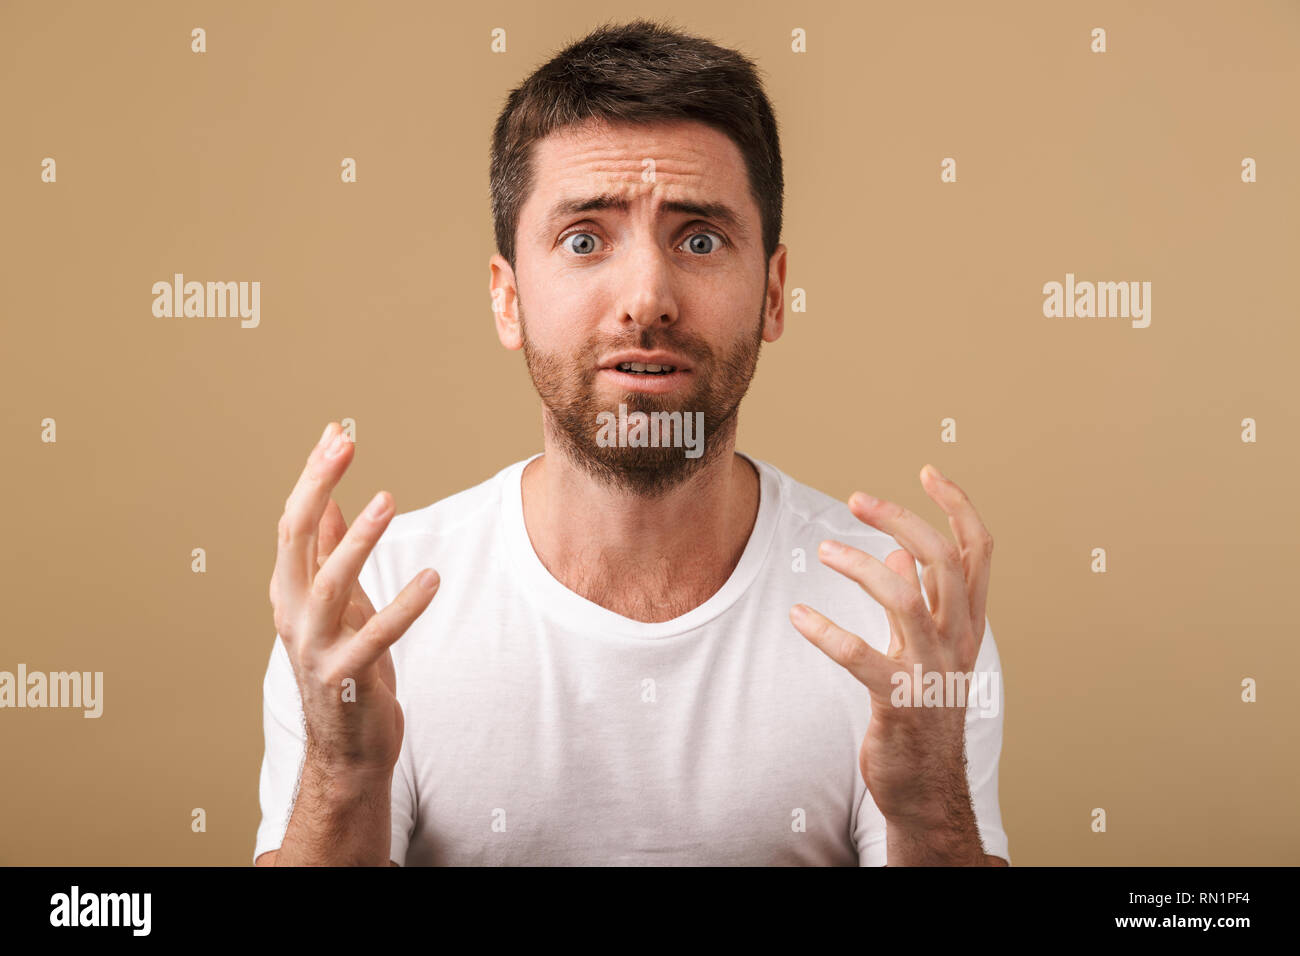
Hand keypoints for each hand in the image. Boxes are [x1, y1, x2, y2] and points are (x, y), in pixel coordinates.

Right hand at [268, 422, 439, 779]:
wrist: (349, 747)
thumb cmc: (346, 667)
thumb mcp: (340, 604)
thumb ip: (329, 554)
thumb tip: (332, 500)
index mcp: (288, 591)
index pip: (293, 522)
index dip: (312, 476)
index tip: (335, 432)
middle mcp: (291, 614)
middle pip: (295, 539)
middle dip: (317, 487)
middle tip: (343, 444)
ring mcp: (314, 648)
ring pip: (328, 584)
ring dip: (358, 540)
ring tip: (388, 499)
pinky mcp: (345, 678)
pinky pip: (376, 636)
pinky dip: (404, 606)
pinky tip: (433, 579)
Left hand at [789, 464, 992, 833]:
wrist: (925, 787)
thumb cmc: (921, 711)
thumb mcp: (924, 649)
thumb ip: (920, 601)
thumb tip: (901, 554)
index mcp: (967, 624)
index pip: (977, 551)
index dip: (957, 505)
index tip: (930, 471)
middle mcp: (957, 641)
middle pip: (944, 560)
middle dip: (902, 518)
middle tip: (858, 499)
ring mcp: (930, 671)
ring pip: (906, 597)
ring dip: (861, 566)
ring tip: (823, 550)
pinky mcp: (897, 701)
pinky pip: (860, 655)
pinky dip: (826, 630)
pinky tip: (799, 615)